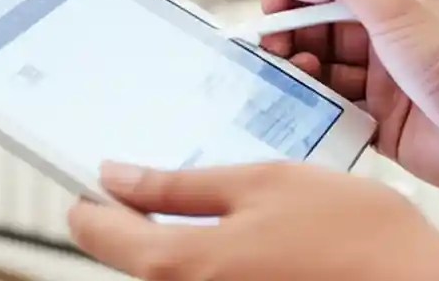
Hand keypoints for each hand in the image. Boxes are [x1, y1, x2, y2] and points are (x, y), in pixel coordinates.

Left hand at [69, 162, 438, 280]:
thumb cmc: (352, 235)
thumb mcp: (258, 184)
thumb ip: (177, 186)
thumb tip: (114, 177)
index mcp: (181, 263)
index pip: (95, 232)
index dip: (86, 195)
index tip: (89, 171)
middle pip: (128, 253)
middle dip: (128, 211)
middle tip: (146, 169)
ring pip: (167, 266)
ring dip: (169, 230)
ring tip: (200, 190)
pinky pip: (205, 277)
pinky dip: (205, 248)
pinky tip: (238, 223)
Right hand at [261, 0, 438, 192]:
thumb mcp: (395, 5)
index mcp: (390, 10)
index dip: (292, 4)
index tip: (267, 16)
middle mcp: (383, 46)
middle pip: (316, 38)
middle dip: (290, 42)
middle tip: (272, 54)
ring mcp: (380, 87)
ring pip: (321, 77)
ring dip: (300, 76)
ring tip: (296, 79)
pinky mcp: (377, 125)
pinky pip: (332, 114)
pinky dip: (313, 111)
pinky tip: (303, 109)